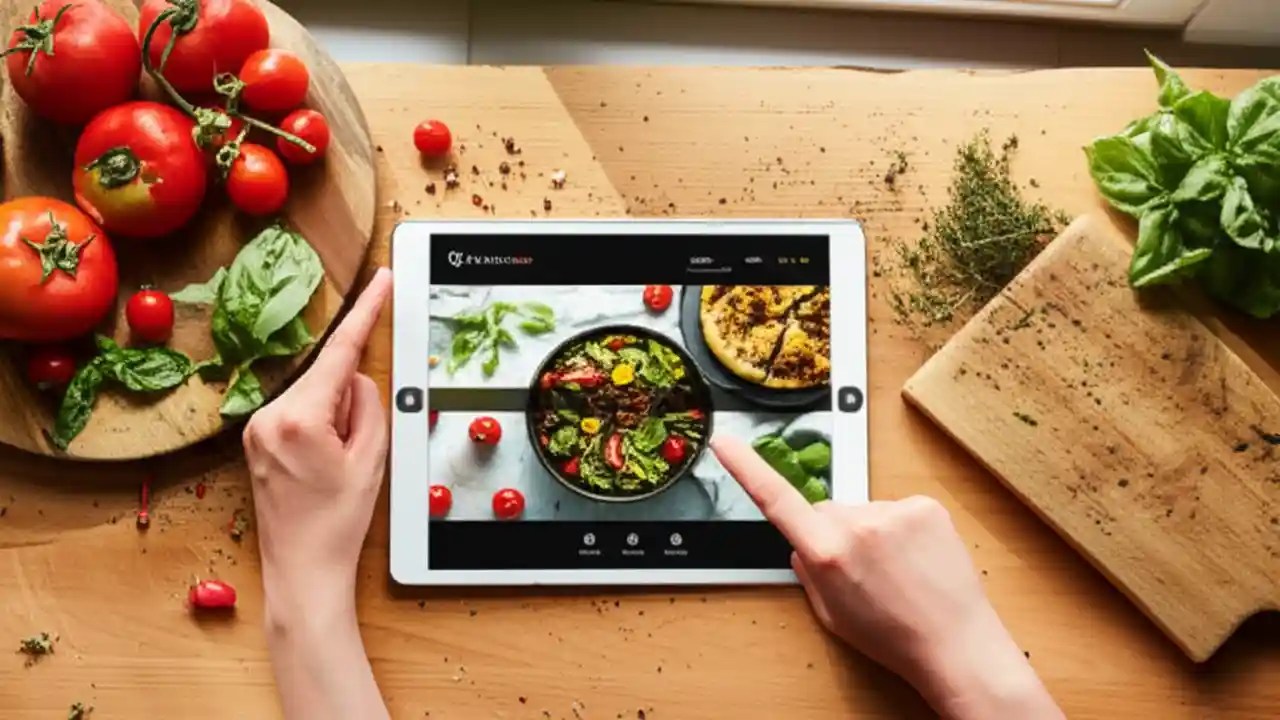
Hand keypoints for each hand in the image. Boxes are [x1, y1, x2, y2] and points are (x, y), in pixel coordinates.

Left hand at [242, 268, 392, 719]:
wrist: (302, 571)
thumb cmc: (337, 524)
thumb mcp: (371, 459)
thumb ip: (368, 405)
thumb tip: (357, 379)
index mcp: (299, 418)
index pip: (341, 351)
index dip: (365, 311)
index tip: (381, 279)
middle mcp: (269, 416)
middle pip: (328, 378)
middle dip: (353, 403)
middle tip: (358, 451)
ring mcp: (257, 429)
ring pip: (316, 396)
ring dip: (337, 420)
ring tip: (338, 468)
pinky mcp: (255, 441)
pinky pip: (300, 413)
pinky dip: (322, 428)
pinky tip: (323, 466)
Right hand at [711, 435, 1062, 719]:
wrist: (956, 644)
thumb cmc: (894, 637)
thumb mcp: (831, 615)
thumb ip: (807, 572)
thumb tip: (800, 545)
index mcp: (827, 554)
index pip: (775, 500)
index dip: (745, 468)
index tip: (725, 442)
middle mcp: (858, 524)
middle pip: (826, 510)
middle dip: (833, 533)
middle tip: (860, 571)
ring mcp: (894, 511)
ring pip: (863, 511)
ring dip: (871, 534)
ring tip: (896, 573)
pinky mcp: (925, 506)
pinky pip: (896, 509)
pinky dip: (900, 531)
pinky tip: (915, 560)